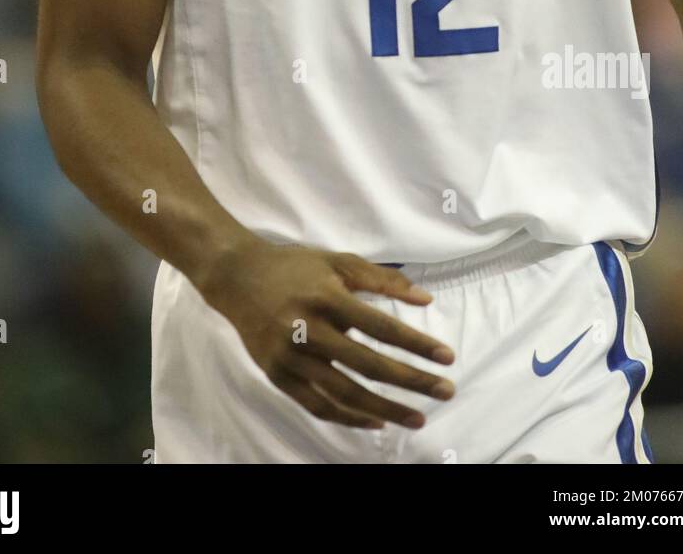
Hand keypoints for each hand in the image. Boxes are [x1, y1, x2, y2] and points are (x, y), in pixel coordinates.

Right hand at [200, 238, 454, 429]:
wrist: (236, 277)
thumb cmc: (293, 267)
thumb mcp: (337, 261)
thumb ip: (381, 279)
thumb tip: (426, 298)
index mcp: (326, 297)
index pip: (380, 327)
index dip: (416, 344)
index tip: (447, 357)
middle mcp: (308, 330)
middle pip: (368, 365)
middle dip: (411, 381)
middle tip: (446, 391)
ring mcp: (290, 357)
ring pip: (345, 393)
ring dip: (386, 409)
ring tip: (418, 417)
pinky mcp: (277, 376)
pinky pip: (318, 405)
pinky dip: (349, 418)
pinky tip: (377, 421)